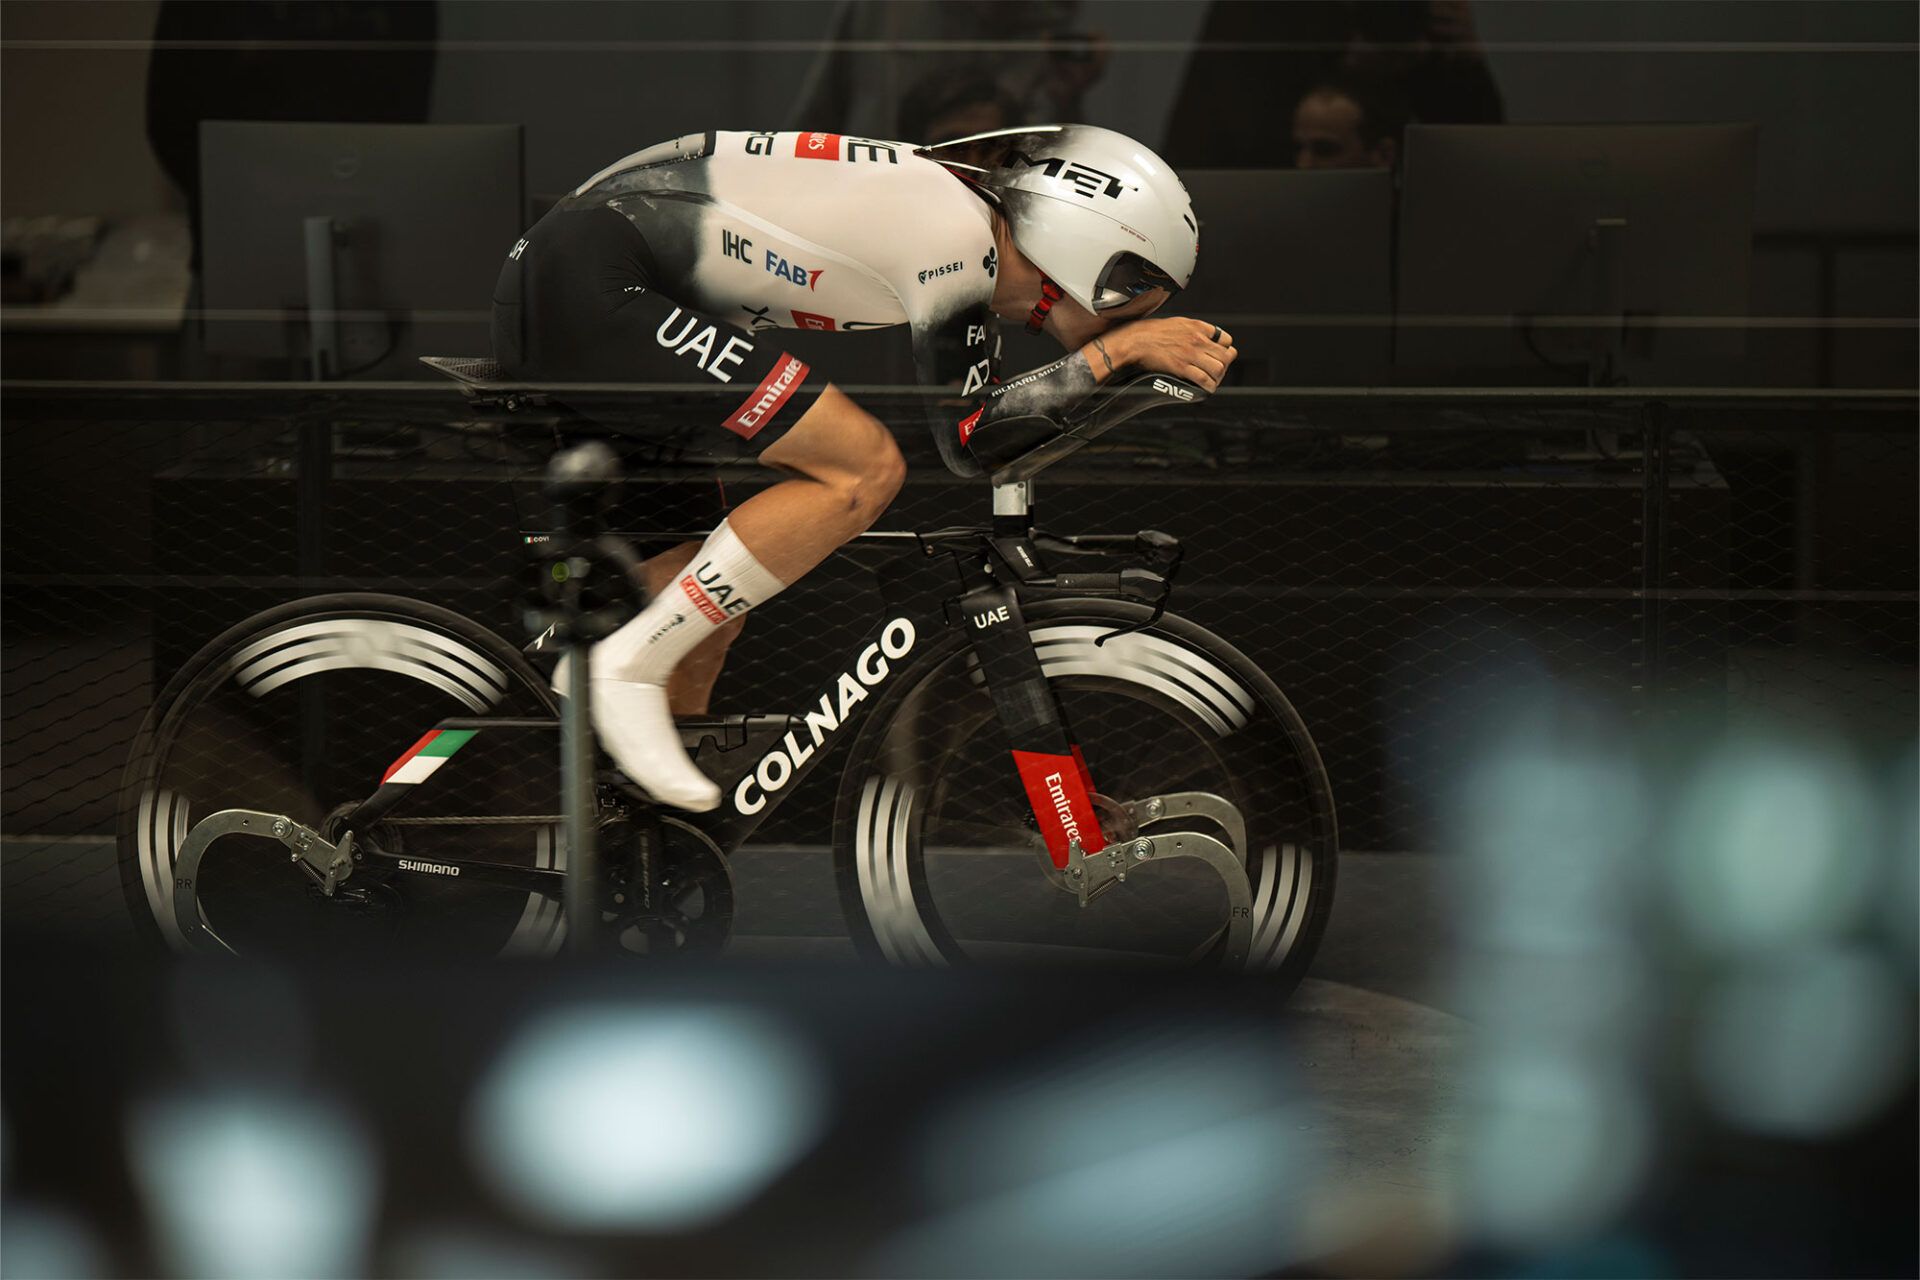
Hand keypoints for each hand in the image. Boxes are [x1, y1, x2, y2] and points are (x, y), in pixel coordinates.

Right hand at [1105, 318, 1237, 391]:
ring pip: (1219, 368)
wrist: (1135, 341)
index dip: (1224, 349)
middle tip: (1216, 371)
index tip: (1217, 355)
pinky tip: (1205, 387)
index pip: (1226, 340)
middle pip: (1226, 356)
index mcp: (1198, 327)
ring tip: (1211, 380)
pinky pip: (1204, 379)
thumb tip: (1204, 338)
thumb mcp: (1178, 323)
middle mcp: (1198, 339)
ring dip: (1217, 377)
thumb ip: (1194, 330)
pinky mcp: (1182, 367)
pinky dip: (1208, 386)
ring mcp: (1190, 354)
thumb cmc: (1152, 332)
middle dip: (1224, 365)